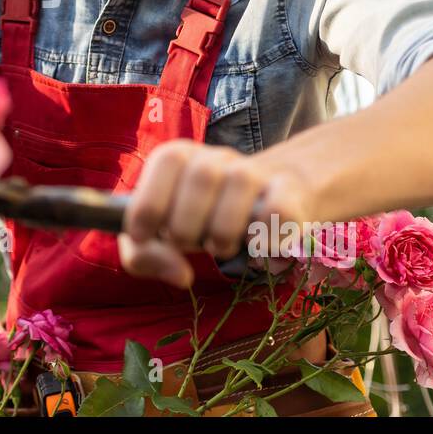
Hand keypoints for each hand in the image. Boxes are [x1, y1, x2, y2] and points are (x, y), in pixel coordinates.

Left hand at [118, 140, 314, 287]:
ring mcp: (256, 172)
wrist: (267, 200)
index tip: (143, 235)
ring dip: (224, 231)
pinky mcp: (289, 193)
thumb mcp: (161, 234)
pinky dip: (262, 237)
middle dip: (187, 223)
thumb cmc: (200, 220)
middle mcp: (218, 157)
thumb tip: (181, 276)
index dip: (150, 200)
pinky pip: (277, 210)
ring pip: (241, 183)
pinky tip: (252, 247)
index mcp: (181, 157)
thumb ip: (144, 254)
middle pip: (203, 175)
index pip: (167, 159)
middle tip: (188, 245)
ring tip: (218, 246)